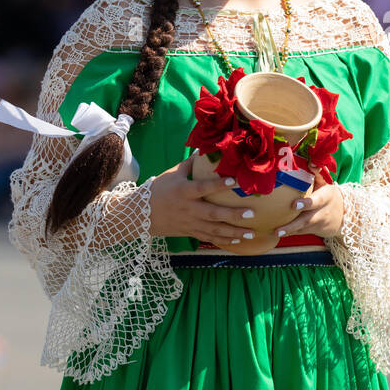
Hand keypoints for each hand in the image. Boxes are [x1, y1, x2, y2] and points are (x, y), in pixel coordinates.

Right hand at [147, 157, 269, 245]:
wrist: (139, 215)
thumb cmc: (159, 190)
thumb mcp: (173, 174)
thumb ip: (191, 163)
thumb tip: (206, 148)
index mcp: (184, 191)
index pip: (203, 187)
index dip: (218, 184)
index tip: (234, 180)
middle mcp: (188, 209)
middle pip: (212, 213)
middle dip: (232, 215)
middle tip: (250, 214)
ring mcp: (189, 223)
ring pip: (214, 230)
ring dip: (233, 232)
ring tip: (251, 233)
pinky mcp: (189, 232)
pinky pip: (209, 238)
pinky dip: (224, 240)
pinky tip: (238, 241)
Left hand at [279, 166, 344, 239]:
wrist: (345, 216)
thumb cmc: (329, 196)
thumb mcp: (326, 184)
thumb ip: (317, 174)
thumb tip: (311, 162)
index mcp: (325, 198)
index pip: (316, 201)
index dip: (306, 204)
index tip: (294, 205)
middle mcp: (322, 212)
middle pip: (307, 220)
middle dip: (293, 224)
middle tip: (279, 229)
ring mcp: (319, 223)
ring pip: (303, 228)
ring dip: (289, 231)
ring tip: (276, 232)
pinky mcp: (315, 231)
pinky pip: (302, 232)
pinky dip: (291, 233)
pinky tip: (278, 234)